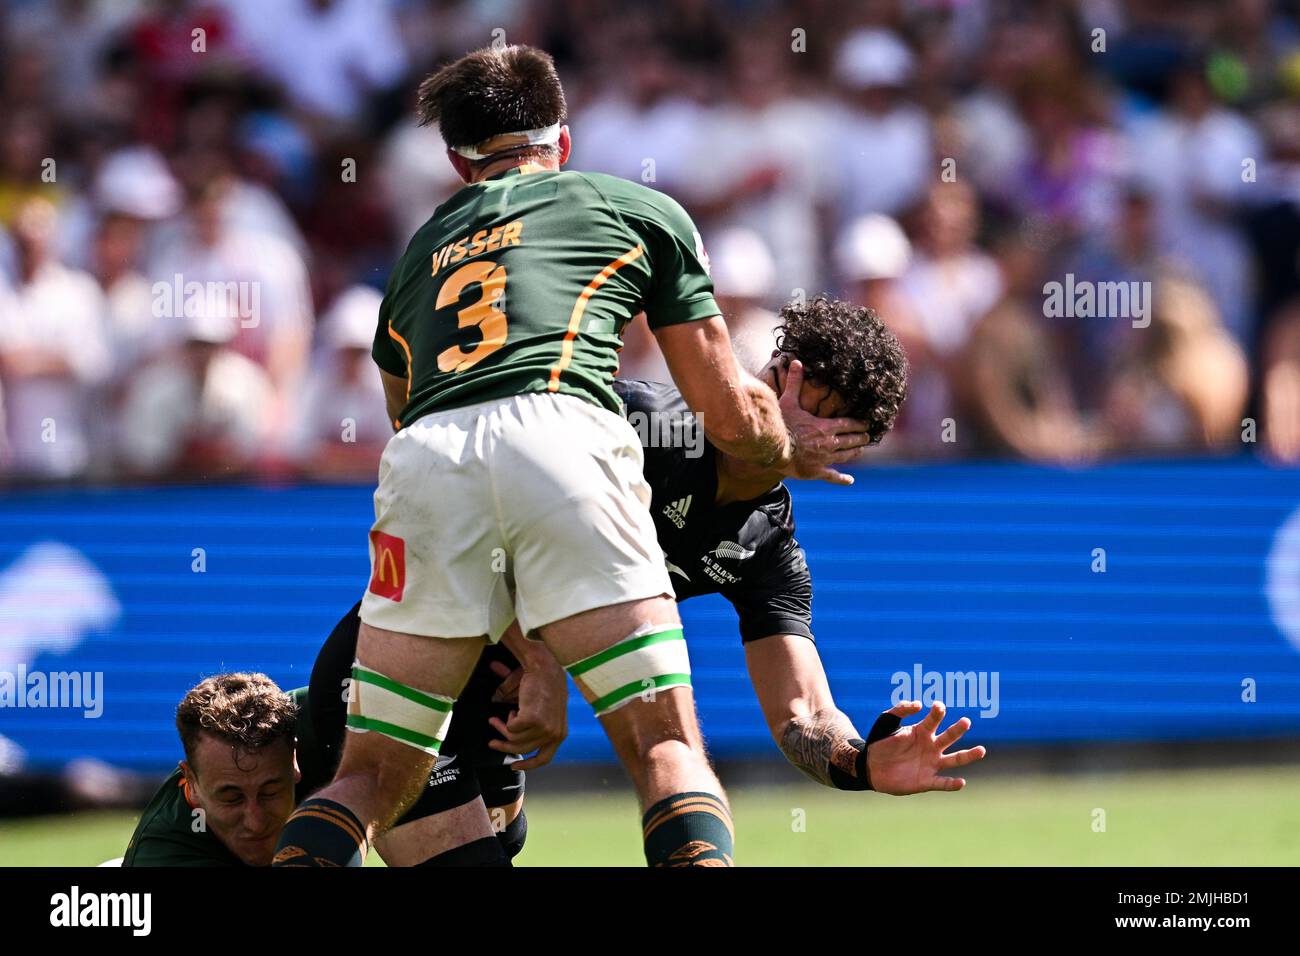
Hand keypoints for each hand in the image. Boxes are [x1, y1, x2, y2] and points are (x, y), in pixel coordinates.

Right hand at [486, 658, 567, 771]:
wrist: (543, 666)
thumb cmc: (542, 684)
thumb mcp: (541, 710)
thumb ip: (529, 728)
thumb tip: (511, 738)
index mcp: (560, 733)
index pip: (544, 758)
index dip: (528, 764)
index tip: (514, 766)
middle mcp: (555, 733)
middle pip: (522, 749)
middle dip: (504, 746)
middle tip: (491, 742)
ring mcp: (545, 728)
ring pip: (514, 739)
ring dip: (503, 728)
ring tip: (498, 718)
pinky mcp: (534, 720)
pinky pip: (511, 728)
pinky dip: (508, 719)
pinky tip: (514, 707)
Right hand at [776, 359, 871, 485]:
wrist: (772, 450)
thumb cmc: (780, 425)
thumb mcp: (788, 402)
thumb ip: (794, 382)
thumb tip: (797, 361)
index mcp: (826, 427)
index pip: (849, 424)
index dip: (859, 423)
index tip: (866, 422)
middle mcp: (830, 443)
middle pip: (851, 440)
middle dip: (860, 437)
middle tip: (868, 436)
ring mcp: (824, 459)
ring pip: (846, 456)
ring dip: (855, 452)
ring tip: (860, 449)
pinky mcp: (816, 472)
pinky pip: (832, 476)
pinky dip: (842, 479)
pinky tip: (850, 480)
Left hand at [866, 700, 985, 794]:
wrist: (870, 767)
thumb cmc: (880, 742)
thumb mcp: (886, 721)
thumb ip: (900, 710)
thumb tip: (918, 704)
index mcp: (922, 732)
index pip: (933, 720)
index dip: (937, 713)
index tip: (938, 707)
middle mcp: (931, 747)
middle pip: (949, 737)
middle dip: (957, 729)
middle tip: (966, 721)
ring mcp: (931, 764)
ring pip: (954, 760)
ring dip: (968, 755)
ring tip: (981, 750)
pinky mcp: (926, 781)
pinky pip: (942, 783)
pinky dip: (952, 784)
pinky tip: (961, 782)